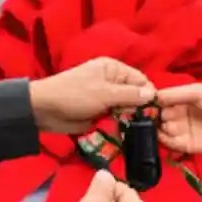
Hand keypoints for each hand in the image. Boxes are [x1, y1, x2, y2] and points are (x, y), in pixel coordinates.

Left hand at [30, 57, 155, 134]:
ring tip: (137, 129)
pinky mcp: (100, 113)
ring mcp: (106, 98)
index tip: (157, 111)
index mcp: (113, 69)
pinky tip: (127, 132)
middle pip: (135, 95)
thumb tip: (153, 95)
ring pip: (127, 108)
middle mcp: (112, 82)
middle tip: (147, 124)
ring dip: (131, 118)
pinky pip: (116, 118)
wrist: (44, 110)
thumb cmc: (75, 95)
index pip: (140, 80)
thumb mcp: (104, 93)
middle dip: (141, 108)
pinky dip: (121, 124)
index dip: (149, 94)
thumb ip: (130, 95)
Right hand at [155, 83, 201, 167]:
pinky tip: (163, 133)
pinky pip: (167, 142)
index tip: (140, 100)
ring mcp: (179, 130)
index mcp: (181, 99)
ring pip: (158, 128)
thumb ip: (176, 93)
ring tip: (156, 123)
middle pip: (156, 114)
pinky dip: (161, 138)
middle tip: (147, 114)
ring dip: (154, 127)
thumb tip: (153, 96)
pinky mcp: (183, 146)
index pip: (159, 99)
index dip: (150, 100)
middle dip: (150, 114)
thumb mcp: (199, 92)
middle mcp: (177, 114)